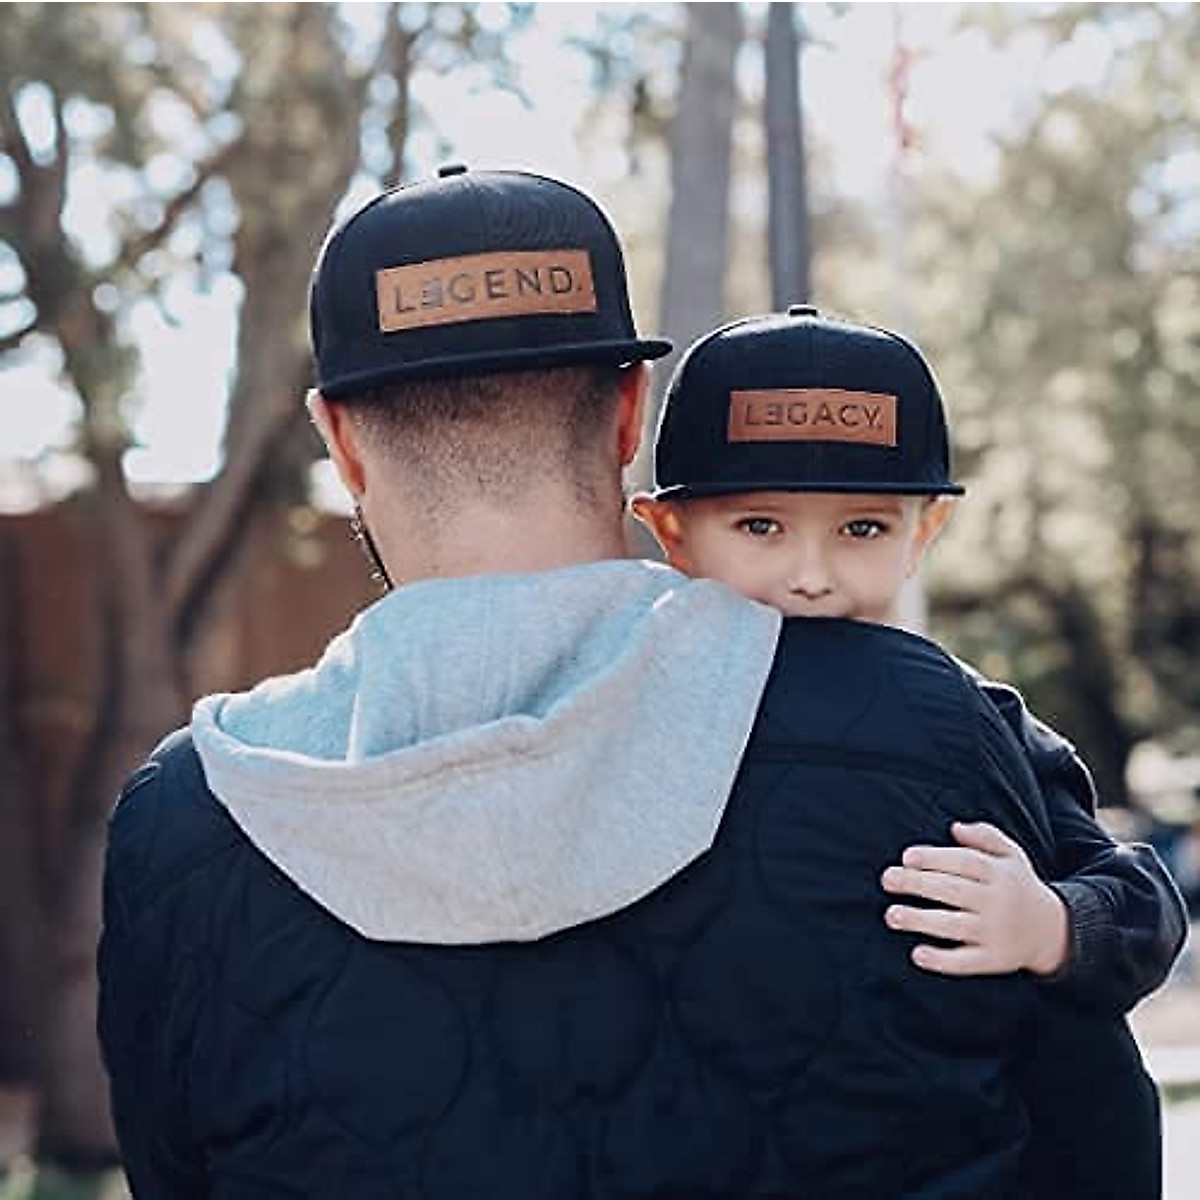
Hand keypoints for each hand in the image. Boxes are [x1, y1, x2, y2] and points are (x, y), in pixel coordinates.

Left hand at [880, 822, 1070, 976]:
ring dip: (921, 921)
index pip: (965, 863)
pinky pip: (966, 962)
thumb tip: (955, 827)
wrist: (1052, 931)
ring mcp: (995, 933)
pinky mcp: (994, 960)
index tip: (907, 857)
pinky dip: (942, 961)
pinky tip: (917, 954)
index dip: (935, 858)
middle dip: (918, 884)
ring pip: (954, 926)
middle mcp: (997, 903)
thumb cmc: (1016, 885)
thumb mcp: (1011, 855)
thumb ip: (985, 836)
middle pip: (954, 891)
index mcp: (999, 874)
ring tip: (891, 915)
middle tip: (887, 879)